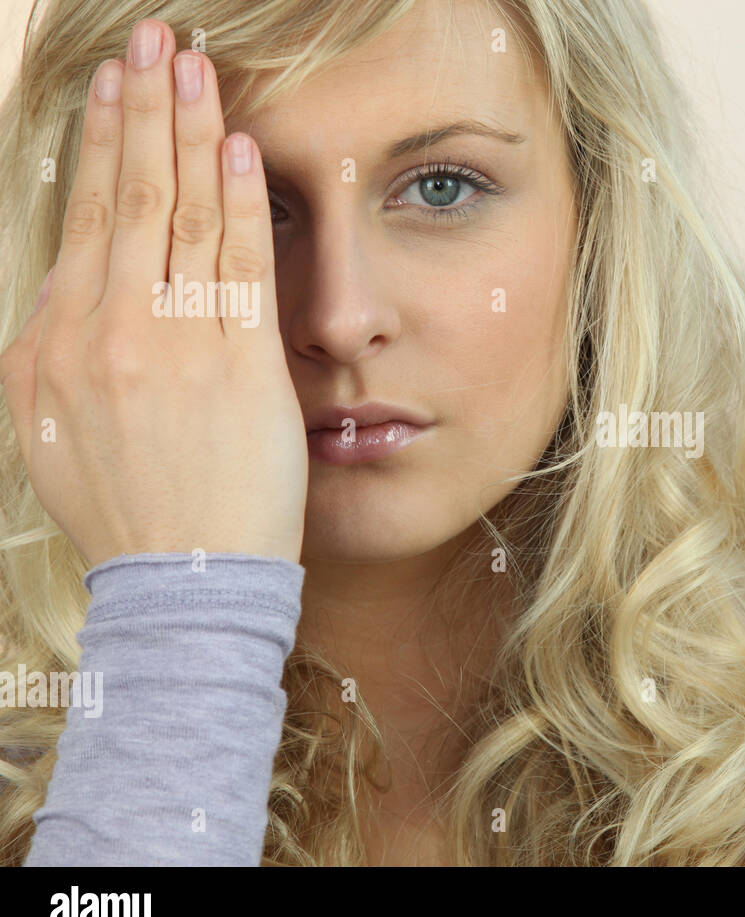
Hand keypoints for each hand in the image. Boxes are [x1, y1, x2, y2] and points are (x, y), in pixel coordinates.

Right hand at [0, 19, 306, 565]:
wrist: (182, 578)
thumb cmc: (124, 509)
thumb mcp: (48, 430)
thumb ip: (53, 348)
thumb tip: (70, 281)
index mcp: (56, 343)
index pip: (85, 219)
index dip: (103, 145)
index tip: (116, 89)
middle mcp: (107, 332)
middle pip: (127, 198)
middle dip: (142, 110)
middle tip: (153, 41)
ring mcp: (173, 346)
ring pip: (178, 216)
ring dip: (189, 133)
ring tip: (194, 68)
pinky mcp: (239, 367)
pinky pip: (236, 266)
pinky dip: (238, 202)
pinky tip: (240, 148)